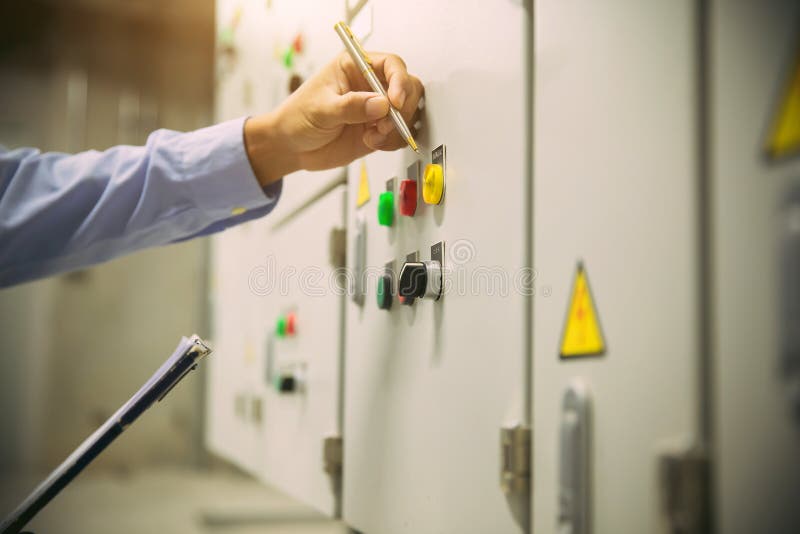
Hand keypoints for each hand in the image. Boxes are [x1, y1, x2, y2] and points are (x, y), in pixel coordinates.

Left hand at [244, 51, 423, 185]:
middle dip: (403, 107)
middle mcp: (370, 86)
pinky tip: (371, 142)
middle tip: (386, 123)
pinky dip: (391, 141)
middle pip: (407, 87)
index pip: (390, 65)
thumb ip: (350, 106)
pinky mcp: (378, 130)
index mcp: (355, 67)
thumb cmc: (297, 118)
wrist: (291, 147)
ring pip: (407, 113)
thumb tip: (380, 104)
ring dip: (397, 127)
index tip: (394, 102)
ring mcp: (376, 109)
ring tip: (374, 135)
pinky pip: (398, 134)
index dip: (399, 81)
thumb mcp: (321, 109)